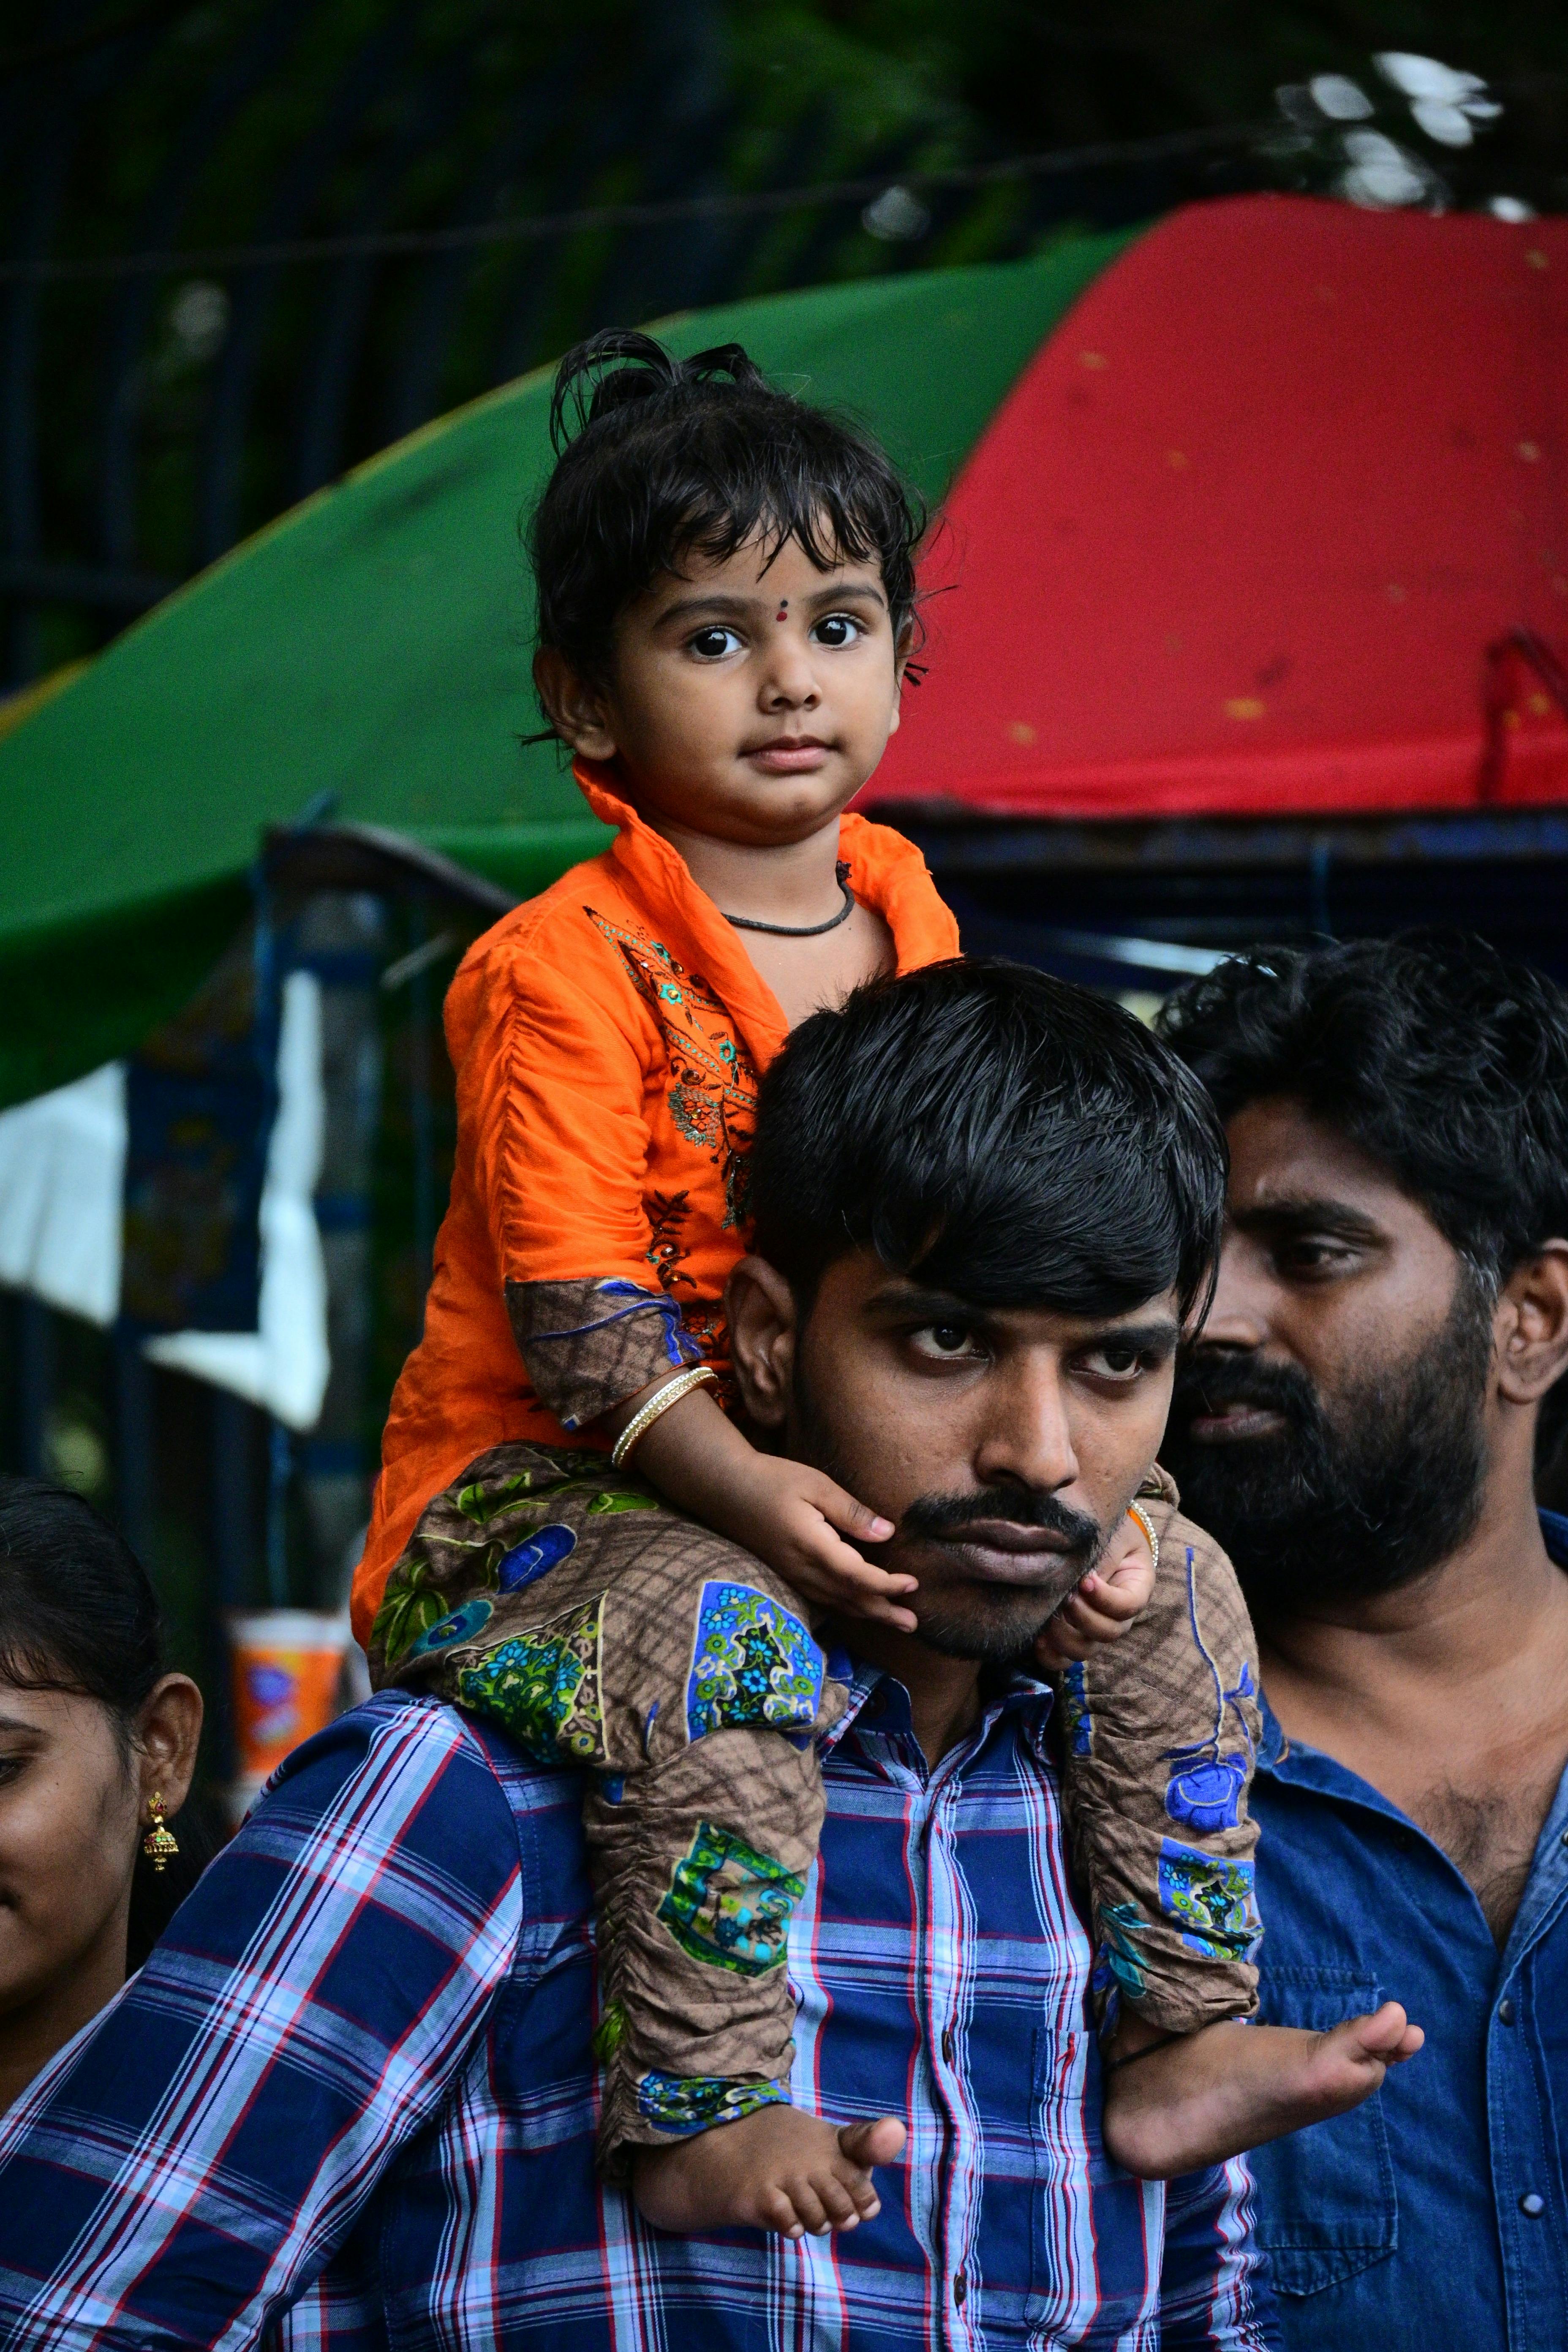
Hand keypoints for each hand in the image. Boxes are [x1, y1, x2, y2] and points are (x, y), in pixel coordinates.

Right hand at [615, 1379, 916, 1629]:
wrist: (724, 1489)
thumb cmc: (772, 1479)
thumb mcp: (816, 1485)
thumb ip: (851, 1512)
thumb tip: (887, 1533)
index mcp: (812, 1546)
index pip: (857, 1576)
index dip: (887, 1585)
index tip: (913, 1584)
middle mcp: (802, 1568)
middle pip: (849, 1598)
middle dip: (883, 1611)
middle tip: (913, 1624)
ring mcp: (791, 1575)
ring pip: (835, 1603)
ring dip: (867, 1613)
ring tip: (893, 1622)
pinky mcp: (785, 1573)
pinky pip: (820, 1599)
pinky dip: (843, 1608)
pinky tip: (855, 1610)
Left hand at [1033, 1508, 1155, 1669]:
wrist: (1085, 1532)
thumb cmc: (1103, 1530)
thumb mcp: (1109, 1534)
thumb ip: (1103, 1556)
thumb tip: (1082, 1581)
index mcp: (1135, 1588)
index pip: (1129, 1606)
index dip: (1106, 1599)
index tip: (1086, 1580)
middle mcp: (1117, 1615)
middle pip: (1109, 1633)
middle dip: (1085, 1618)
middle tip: (1067, 1597)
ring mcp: (1092, 1628)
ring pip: (1085, 1651)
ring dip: (1066, 1638)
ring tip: (1051, 1616)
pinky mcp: (1068, 1634)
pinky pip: (1061, 1659)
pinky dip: (1050, 1655)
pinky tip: (1039, 1638)